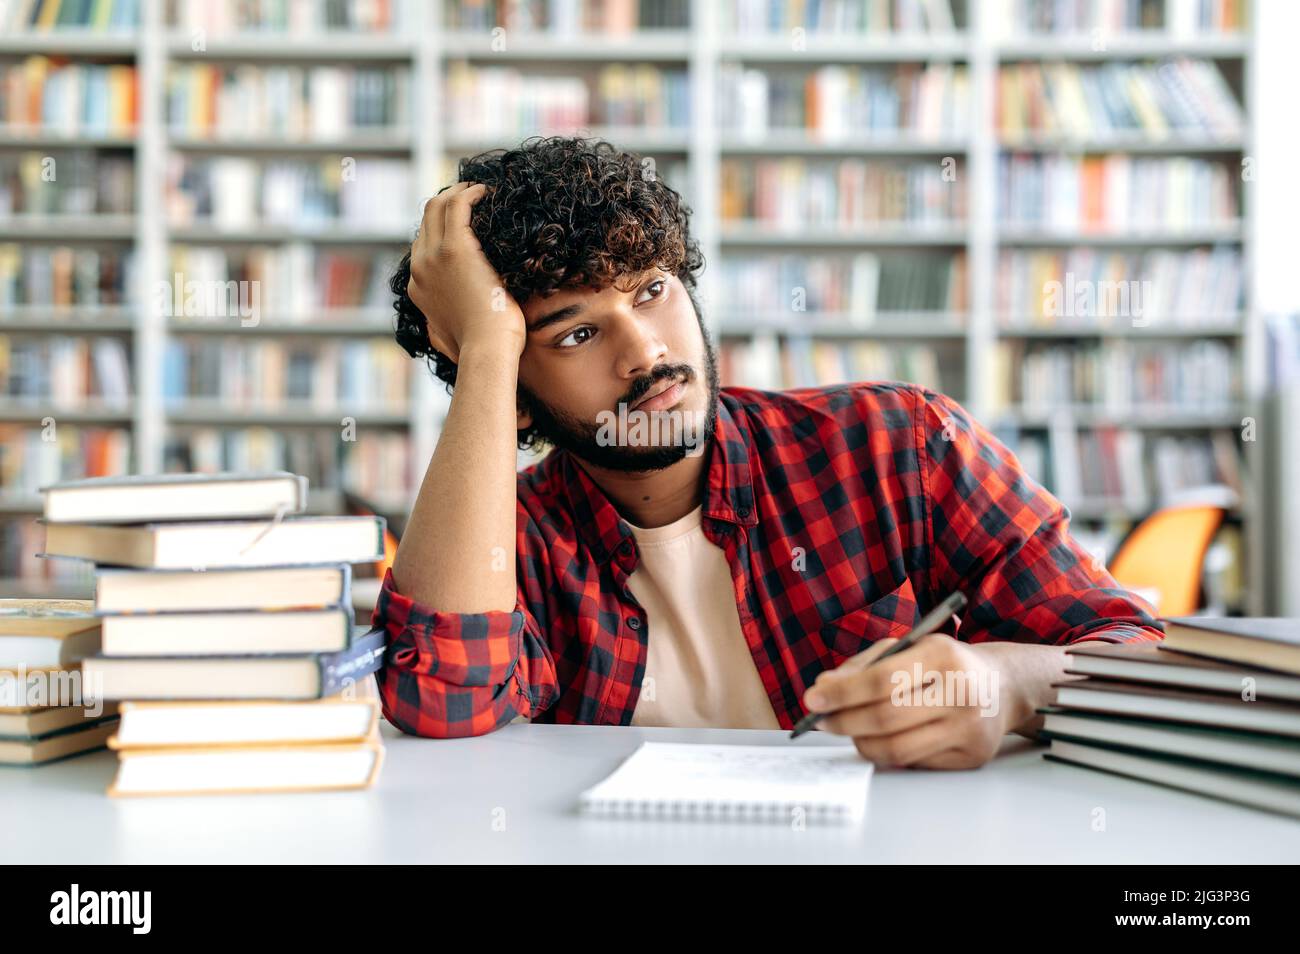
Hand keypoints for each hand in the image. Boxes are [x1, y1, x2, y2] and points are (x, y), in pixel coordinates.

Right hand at [407, 181, 525, 362]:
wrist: (486, 351)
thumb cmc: (477, 351)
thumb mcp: (446, 340)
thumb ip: (438, 329)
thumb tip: (435, 327)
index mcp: (418, 287)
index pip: (424, 243)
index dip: (441, 226)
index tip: (463, 219)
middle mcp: (420, 267)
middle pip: (426, 219)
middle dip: (446, 200)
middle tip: (470, 194)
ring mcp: (435, 257)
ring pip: (437, 206)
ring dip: (457, 191)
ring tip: (478, 189)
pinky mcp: (456, 249)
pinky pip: (457, 205)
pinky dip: (469, 193)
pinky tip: (485, 192)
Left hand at [802, 634, 1011, 769]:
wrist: (1001, 686)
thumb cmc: (944, 664)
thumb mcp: (908, 648)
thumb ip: (863, 666)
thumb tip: (823, 688)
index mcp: (943, 655)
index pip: (882, 680)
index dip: (842, 693)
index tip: (812, 699)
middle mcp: (961, 693)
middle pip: (885, 718)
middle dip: (843, 721)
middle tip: (820, 720)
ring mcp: (969, 729)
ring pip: (896, 748)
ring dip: (860, 742)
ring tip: (848, 730)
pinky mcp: (970, 758)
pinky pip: (913, 762)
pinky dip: (887, 753)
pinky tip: (880, 739)